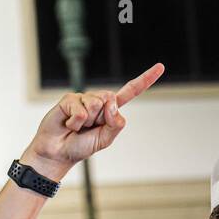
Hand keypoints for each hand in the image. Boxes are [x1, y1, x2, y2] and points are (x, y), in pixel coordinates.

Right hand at [21, 63, 164, 179]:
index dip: (146, 79)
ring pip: (96, 103)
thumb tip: (111, 103)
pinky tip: (68, 124)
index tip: (161, 66)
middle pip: (111, 99)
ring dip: (86, 121)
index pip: (131, 91)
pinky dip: (75, 121)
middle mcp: (99, 101)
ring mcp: (84, 98)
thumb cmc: (81, 146)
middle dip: (101, 117)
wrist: (58, 152)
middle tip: (88, 128)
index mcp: (111, 110)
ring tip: (77, 127)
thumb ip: (115, 123)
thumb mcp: (105, 139)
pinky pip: (80, 109)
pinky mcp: (69, 99)